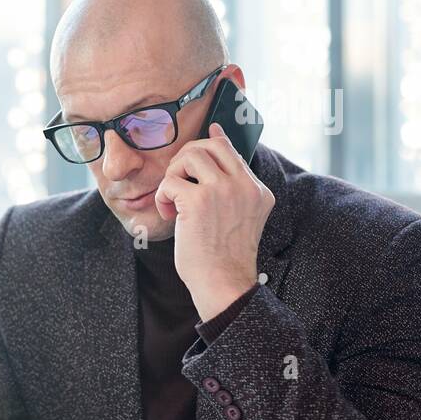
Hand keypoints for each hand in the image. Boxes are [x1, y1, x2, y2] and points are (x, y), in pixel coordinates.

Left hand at [154, 122, 274, 319]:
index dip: (211, 141)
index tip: (204, 136)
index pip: (231, 150)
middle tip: (176, 179)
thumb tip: (216, 142)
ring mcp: (222, 190)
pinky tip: (169, 214)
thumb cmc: (223, 255)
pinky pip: (170, 182)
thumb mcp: (239, 216)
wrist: (223, 283)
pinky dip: (162, 197)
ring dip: (172, 176)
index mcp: (257, 190)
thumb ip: (232, 187)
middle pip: (210, 145)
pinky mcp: (198, 200)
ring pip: (189, 156)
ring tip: (173, 199)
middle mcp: (244, 185)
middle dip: (185, 157)